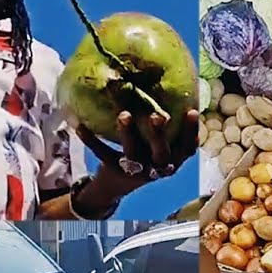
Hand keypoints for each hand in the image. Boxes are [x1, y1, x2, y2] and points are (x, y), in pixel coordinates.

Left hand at [78, 109, 200, 198]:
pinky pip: (104, 154)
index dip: (191, 131)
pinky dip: (93, 141)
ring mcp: (136, 172)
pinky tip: (80, 127)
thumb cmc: (143, 155)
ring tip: (124, 114)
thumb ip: (163, 127)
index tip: (191, 110)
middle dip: (159, 134)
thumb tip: (166, 86)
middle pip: (161, 153)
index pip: (187, 148)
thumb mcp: (156, 146)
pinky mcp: (115, 171)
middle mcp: (157, 168)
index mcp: (172, 160)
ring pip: (133, 153)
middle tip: (157, 115)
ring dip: (128, 133)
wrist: (116, 186)